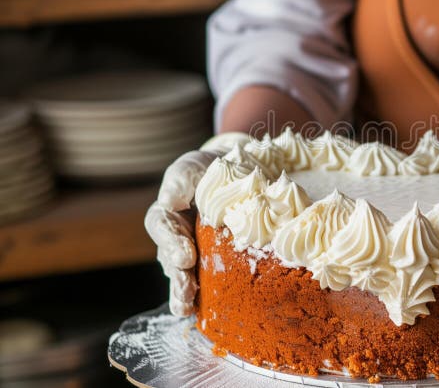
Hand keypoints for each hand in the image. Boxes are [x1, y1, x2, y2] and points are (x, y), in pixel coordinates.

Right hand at [144, 132, 249, 315]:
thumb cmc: (210, 170)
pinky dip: (203, 296)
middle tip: (186, 290)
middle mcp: (175, 237)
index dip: (171, 242)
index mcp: (168, 213)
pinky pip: (204, 280)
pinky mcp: (211, 262)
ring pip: (182, 274)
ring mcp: (191, 252)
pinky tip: (204, 311)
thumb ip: (181, 181)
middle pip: (169, 259)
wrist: (236, 176)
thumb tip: (169, 199)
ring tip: (187, 307)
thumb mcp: (194, 168)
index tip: (185, 255)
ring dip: (183, 291)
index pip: (162, 227)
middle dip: (177, 277)